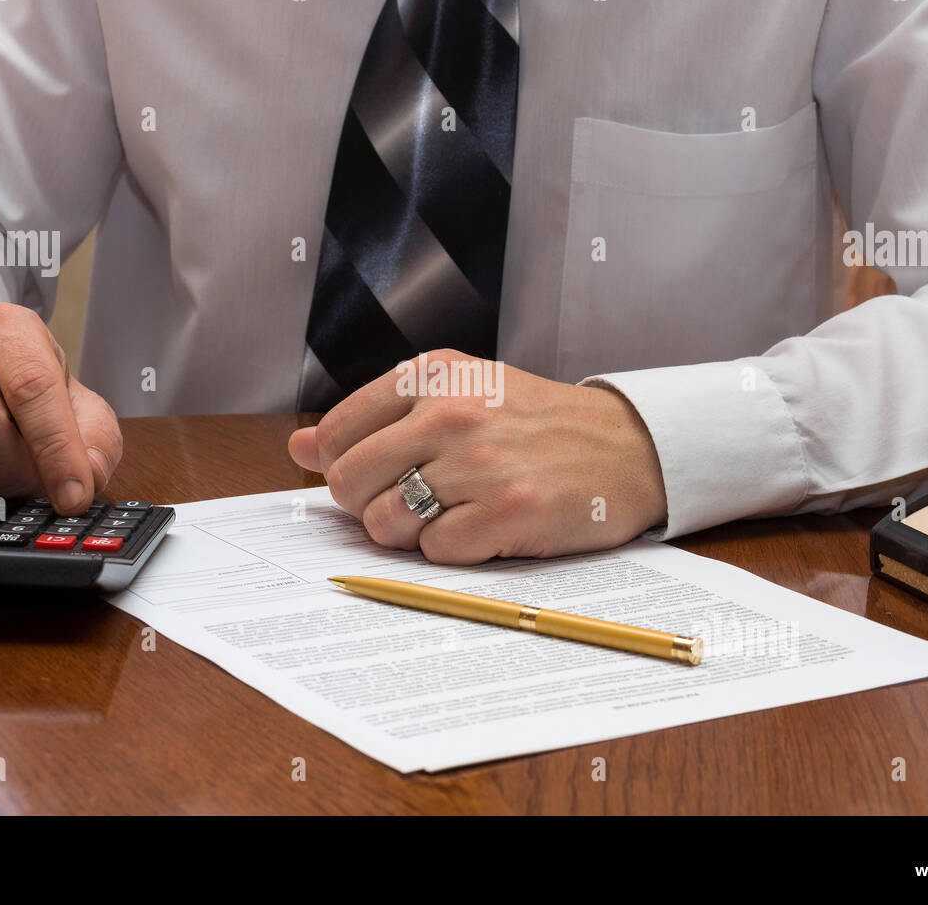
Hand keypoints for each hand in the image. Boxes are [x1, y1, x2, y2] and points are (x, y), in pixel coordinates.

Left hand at [287, 350, 667, 563]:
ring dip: (410, 533)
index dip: (344, 469)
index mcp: (434, 376)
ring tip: (454, 514)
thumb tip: (298, 446)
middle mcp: (452, 412)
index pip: (336, 434)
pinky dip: (452, 552)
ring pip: (387, 522)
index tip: (377, 477)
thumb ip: (376, 419)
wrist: (628, 449)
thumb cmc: (538, 426)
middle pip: (350, 482)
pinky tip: (484, 528)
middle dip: (370, 506)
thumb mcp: (459, 397)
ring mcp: (480, 462)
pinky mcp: (508, 512)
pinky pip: (435, 552)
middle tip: (415, 502)